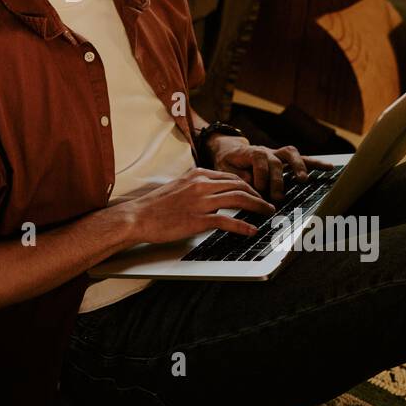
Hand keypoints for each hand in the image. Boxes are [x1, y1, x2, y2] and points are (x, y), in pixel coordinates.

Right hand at [126, 167, 275, 245]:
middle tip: (267, 204)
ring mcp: (200, 202)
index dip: (248, 185)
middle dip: (258, 194)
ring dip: (257, 206)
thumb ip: (198, 188)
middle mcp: (201, 184)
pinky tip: (252, 230)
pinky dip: (243, 226)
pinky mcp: (198, 219)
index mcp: (197, 175)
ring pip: (238, 199)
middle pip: (239, 185)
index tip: (257, 193)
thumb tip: (216, 197)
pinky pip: (227, 221)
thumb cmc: (156, 206)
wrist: (138, 216)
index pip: (230, 176)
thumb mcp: (179, 187)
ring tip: (267, 213)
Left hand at [207, 136, 335, 203]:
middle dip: (278, 180)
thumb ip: (236, 175)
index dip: (260, 174)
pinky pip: (303, 158)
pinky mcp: (286, 158)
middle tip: (277, 197)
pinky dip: (316, 163)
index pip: (259, 159)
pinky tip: (329, 167)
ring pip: (291, 154)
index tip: (259, 189)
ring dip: (299, 166)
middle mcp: (266, 151)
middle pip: (276, 161)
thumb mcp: (225, 168)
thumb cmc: (228, 161)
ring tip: (303, 179)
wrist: (230, 149)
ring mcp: (277, 154)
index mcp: (250, 152)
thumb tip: (249, 182)